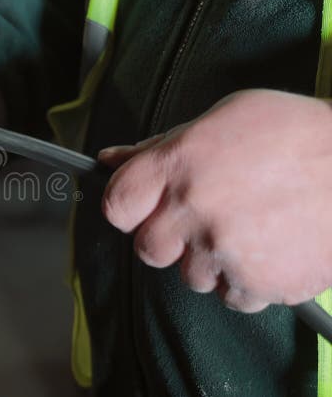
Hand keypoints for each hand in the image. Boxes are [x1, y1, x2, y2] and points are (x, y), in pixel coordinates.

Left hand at [99, 89, 331, 312]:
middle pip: (147, 248)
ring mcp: (224, 249)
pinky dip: (245, 281)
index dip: (128, 207)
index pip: (117, 203)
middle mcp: (194, 209)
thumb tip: (114, 159)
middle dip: (169, 238)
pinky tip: (268, 250)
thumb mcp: (225, 118)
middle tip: (204, 220)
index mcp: (179, 164)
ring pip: (189, 275)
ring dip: (210, 261)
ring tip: (249, 229)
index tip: (143, 207)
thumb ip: (162, 145)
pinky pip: (230, 296)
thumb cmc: (300, 136)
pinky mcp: (257, 282)